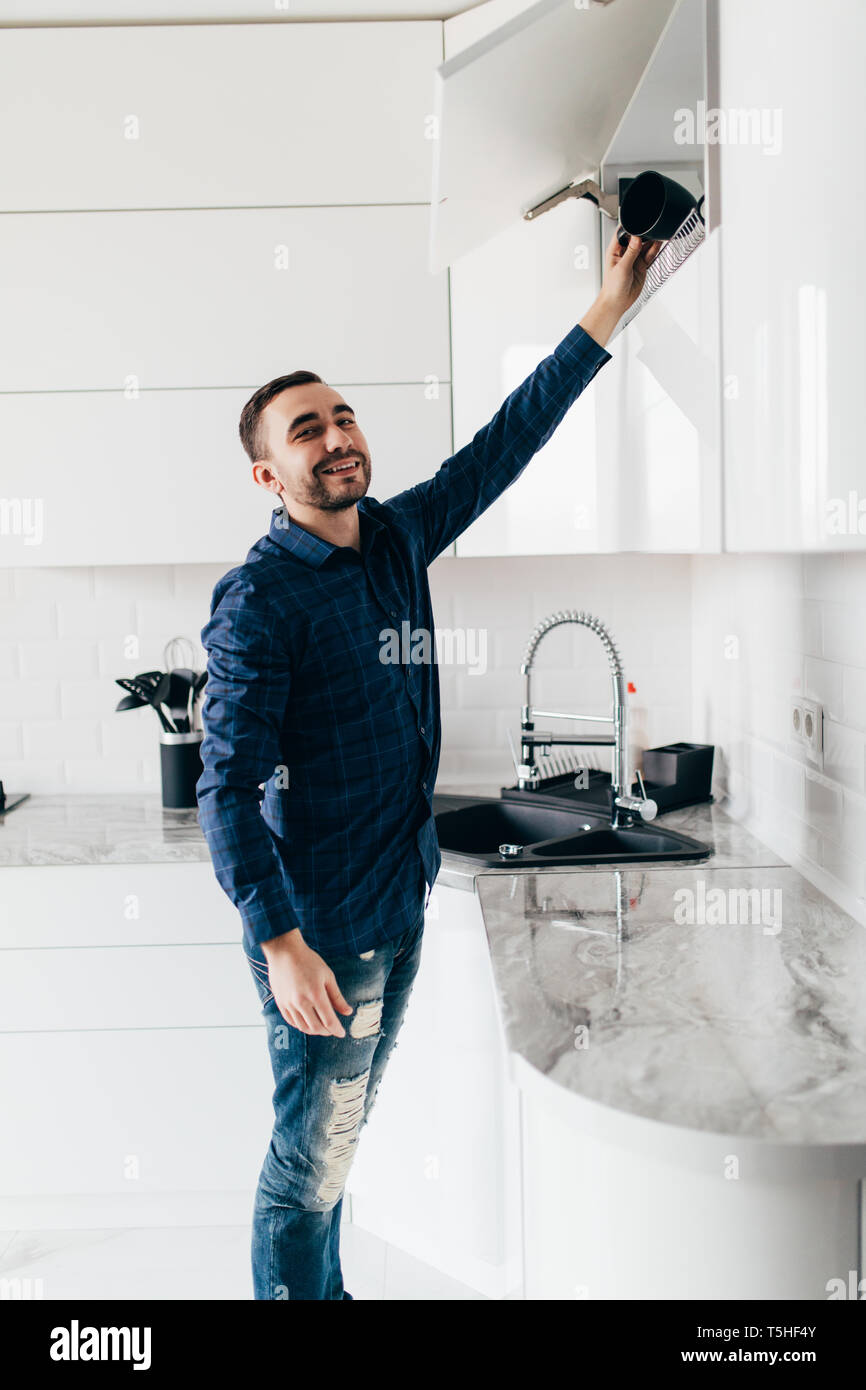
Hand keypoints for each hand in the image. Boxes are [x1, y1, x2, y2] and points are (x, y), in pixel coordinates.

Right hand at [261, 929, 353, 1035]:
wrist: (285, 952)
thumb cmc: (309, 961)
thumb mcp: (328, 976)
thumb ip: (337, 997)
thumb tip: (348, 1012)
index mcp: (316, 995)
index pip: (329, 1021)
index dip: (337, 1030)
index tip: (342, 1033)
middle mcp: (301, 1002)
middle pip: (316, 1027)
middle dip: (326, 1031)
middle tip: (332, 1029)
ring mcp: (289, 1004)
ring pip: (303, 1027)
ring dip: (314, 1031)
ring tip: (321, 1027)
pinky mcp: (280, 1003)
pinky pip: (291, 1021)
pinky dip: (301, 1025)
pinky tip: (307, 1022)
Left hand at [578, 233, 664, 347]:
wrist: (617, 302)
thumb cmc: (612, 287)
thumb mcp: (622, 268)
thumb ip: (631, 252)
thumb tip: (636, 238)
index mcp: (615, 250)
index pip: (622, 233)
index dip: (631, 228)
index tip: (640, 224)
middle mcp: (624, 253)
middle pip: (636, 238)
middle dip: (644, 234)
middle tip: (652, 229)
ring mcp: (634, 259)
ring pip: (644, 246)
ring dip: (651, 241)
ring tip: (658, 235)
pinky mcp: (641, 266)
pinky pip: (649, 255)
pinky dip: (654, 249)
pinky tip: (658, 244)